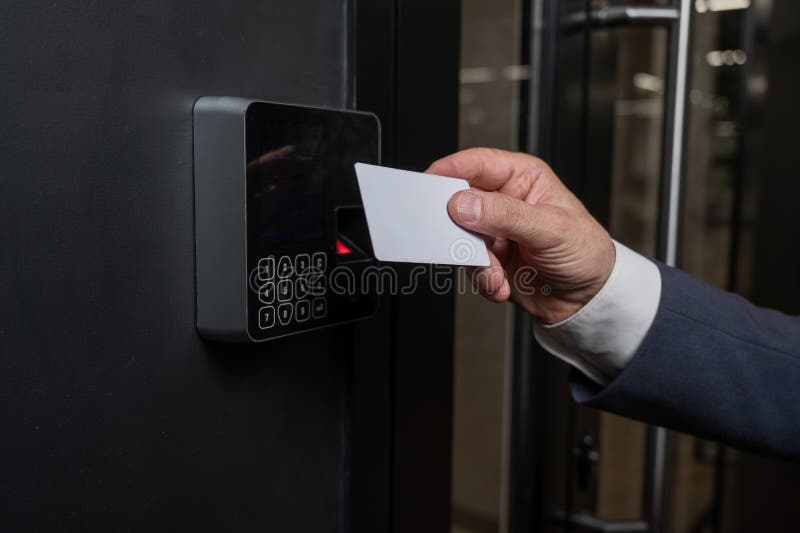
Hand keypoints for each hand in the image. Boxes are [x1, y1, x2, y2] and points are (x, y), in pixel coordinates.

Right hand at [426, 148, 614, 323]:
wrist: (589, 298)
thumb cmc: (586, 251)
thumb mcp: (550, 228)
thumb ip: (505, 214)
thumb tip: (464, 203)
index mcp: (521, 178)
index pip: (476, 164)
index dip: (449, 171)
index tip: (429, 184)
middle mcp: (503, 201)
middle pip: (459, 202)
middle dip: (459, 227)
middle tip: (460, 239)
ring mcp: (493, 232)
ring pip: (461, 239)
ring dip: (477, 262)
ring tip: (496, 274)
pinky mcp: (489, 260)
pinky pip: (469, 266)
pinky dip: (483, 279)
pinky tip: (501, 285)